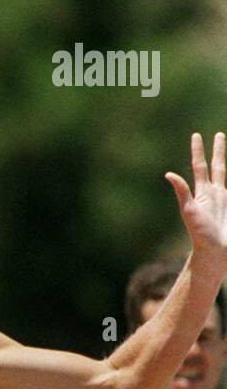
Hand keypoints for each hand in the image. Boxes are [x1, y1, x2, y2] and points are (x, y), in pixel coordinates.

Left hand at [166, 132, 226, 264]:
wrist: (216, 254)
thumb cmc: (200, 235)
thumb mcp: (189, 211)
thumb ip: (182, 192)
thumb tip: (168, 174)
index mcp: (203, 193)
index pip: (200, 166)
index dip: (198, 151)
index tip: (196, 135)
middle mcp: (215, 194)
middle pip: (217, 167)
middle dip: (218, 151)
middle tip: (219, 134)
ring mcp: (225, 201)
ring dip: (226, 162)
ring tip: (226, 148)